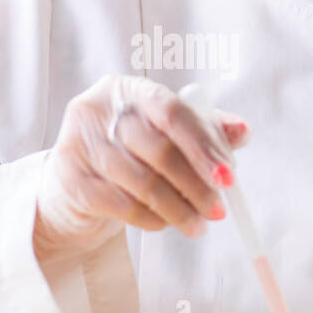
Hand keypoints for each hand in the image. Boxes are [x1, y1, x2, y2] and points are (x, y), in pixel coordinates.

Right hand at [32, 74, 248, 260]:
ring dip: (180, 210)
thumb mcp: (163, 135)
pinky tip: (165, 223)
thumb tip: (242, 131)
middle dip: (197, 185)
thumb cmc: (126, 155)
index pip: (172, 111)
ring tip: (198, 224)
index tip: (228, 175)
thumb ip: (203, 129)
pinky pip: (125, 207)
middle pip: (160, 150)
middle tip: (218, 209)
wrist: (70, 188)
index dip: (204, 144)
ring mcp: (80, 144)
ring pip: (145, 184)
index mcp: (127, 89)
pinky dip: (153, 220)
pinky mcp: (72, 181)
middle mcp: (98, 109)